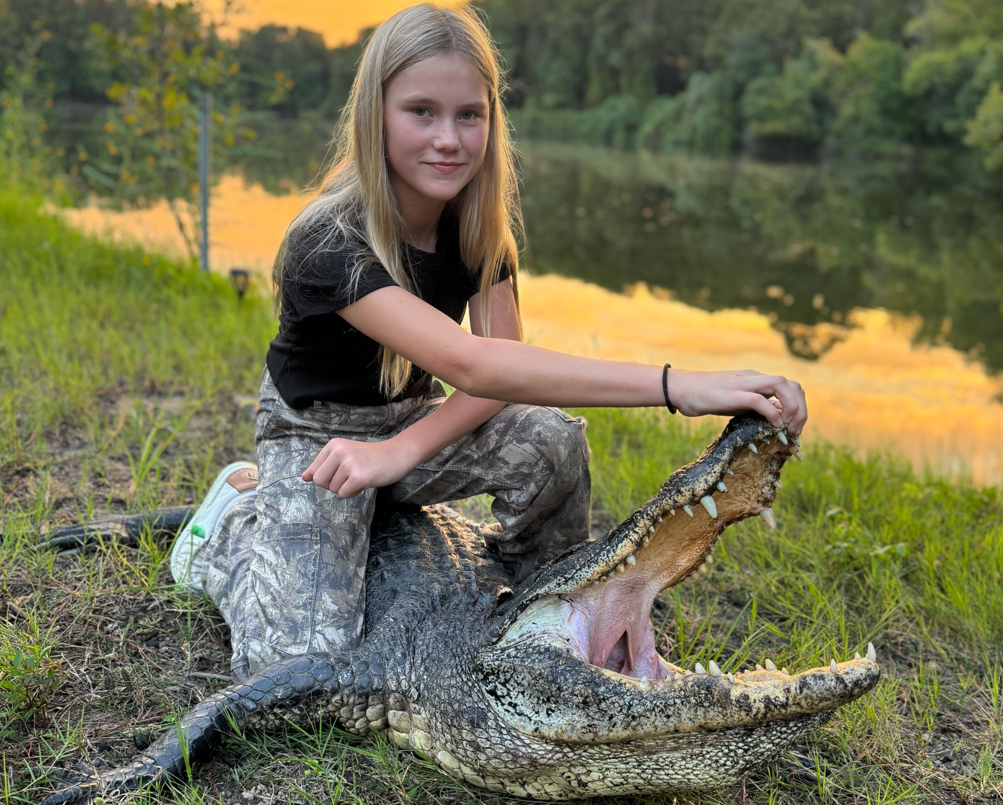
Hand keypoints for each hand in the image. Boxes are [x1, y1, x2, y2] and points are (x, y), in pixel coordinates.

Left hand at [302, 437, 415, 497]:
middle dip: (332, 484)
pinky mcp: (358, 477)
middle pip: (319, 481)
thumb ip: (323, 465)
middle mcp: (338, 452)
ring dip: (346, 488)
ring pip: (333, 489)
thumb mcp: (344, 455)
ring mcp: (348, 464)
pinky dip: (354, 492)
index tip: (342, 471)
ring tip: (360, 476)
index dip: (327, 477)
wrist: (397, 454)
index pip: (314, 470)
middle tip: (349, 477)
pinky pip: (344, 494)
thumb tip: (304, 477)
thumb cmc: (370, 456)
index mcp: (333, 445)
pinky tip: (365, 482)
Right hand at [666, 369, 806, 434]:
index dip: (799, 406)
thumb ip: (754, 407)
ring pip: (782, 386)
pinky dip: (772, 413)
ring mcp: (743, 384)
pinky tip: (774, 426)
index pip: (790, 387)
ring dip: (792, 409)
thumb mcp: (735, 402)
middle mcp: (754, 378)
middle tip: (795, 431)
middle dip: (801, 409)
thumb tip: (773, 420)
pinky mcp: (732, 394)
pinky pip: (760, 400)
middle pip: (793, 385)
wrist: (680, 388)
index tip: (794, 427)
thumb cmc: (704, 397)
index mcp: (756, 380)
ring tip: (787, 428)